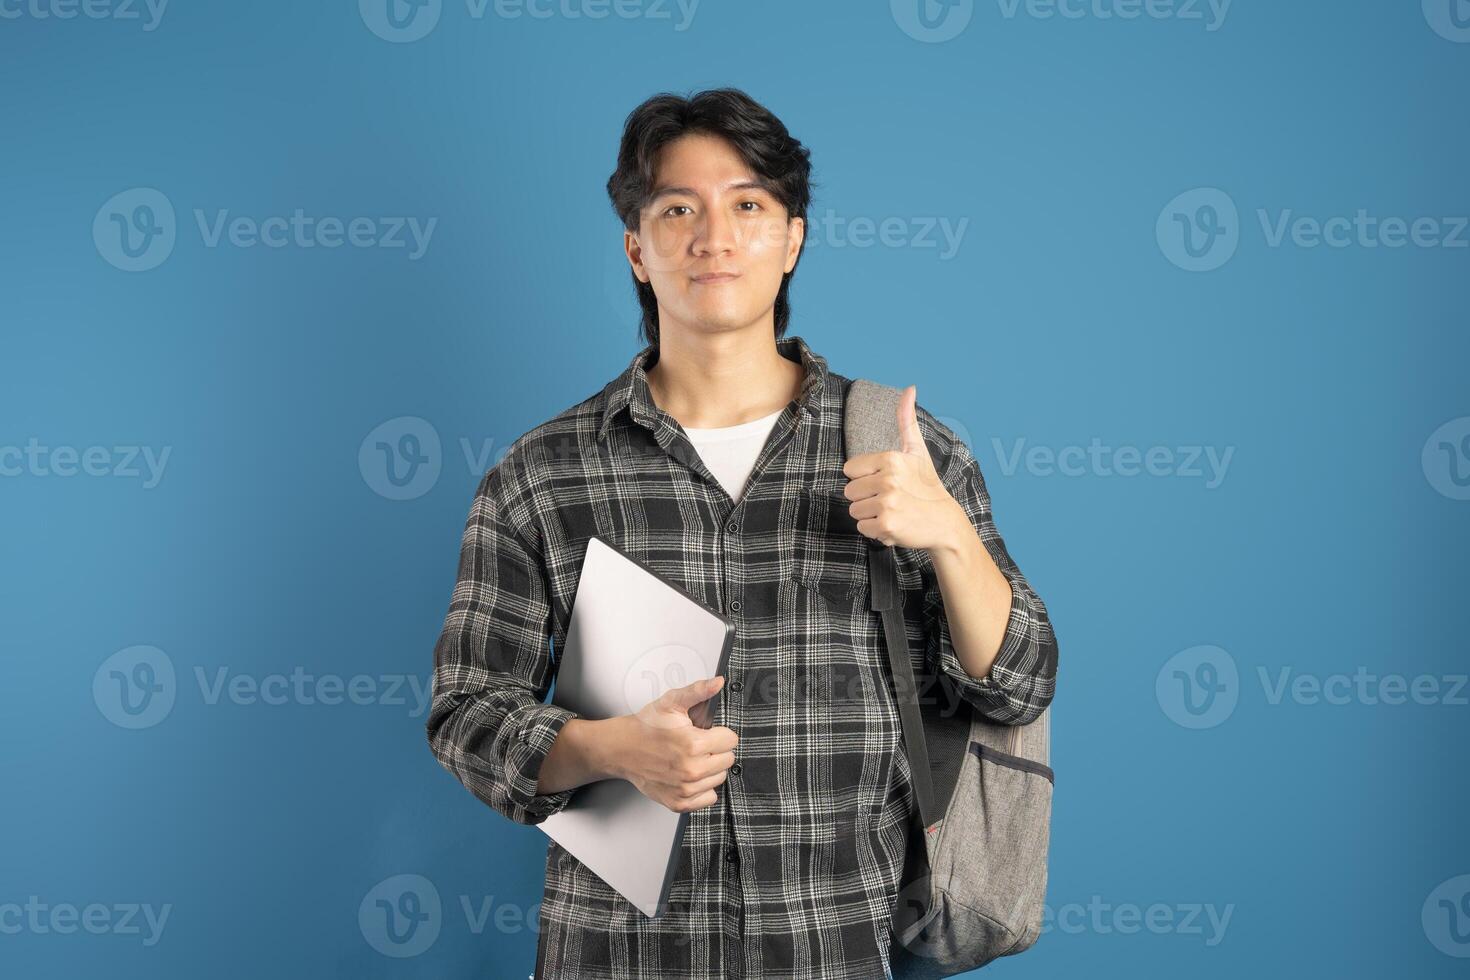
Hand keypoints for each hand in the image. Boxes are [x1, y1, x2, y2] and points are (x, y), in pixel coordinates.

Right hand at [611, 675, 738, 813]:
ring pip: (719, 778)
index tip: (705, 732)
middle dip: (716, 750)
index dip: (719, 733)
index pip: (731, 740)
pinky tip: (688, 775)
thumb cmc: (646, 726)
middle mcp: (691, 770)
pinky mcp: (679, 802)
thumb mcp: (672, 702)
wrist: (622, 749)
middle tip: (696, 744)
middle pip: (728, 760)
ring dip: (710, 769)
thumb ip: (698, 691)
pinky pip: (709, 798)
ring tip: (690, 758)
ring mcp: (685, 789)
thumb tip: (718, 682)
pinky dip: (702, 788)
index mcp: (693, 744)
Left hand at [842, 384, 965, 551]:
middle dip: (866, 498)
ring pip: (854, 511)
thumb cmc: (927, 485)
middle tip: (890, 499)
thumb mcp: (917, 450)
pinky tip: (894, 524)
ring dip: (870, 515)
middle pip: (849, 492)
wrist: (945, 522)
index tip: (884, 482)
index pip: (849, 470)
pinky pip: (862, 528)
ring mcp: (888, 502)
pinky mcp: (887, 524)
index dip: (864, 478)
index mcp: (891, 458)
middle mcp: (889, 479)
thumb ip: (906, 420)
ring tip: (893, 511)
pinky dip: (875, 531)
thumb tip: (910, 388)